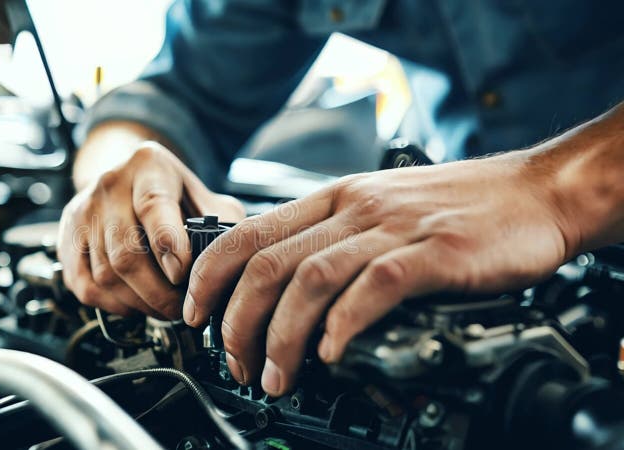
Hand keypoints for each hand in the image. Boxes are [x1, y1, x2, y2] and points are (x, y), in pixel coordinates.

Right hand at [58, 142, 243, 318]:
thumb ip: (221, 225)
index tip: (184, 274)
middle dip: (159, 292)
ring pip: (107, 275)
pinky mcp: (68, 241)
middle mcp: (109, 185)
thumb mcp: (203, 196)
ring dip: (140, 303)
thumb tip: (232, 263)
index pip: (153, 207)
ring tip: (164, 308)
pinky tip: (137, 303)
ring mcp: (83, 213)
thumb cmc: (171, 194)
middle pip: (127, 252)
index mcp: (148, 166)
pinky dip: (116, 305)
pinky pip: (87, 287)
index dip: (169, 246)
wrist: (127, 179)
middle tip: (182, 308)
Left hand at [184, 150, 575, 395]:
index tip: (193, 313)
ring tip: (274, 375)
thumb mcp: (380, 208)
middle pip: (268, 262)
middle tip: (234, 361)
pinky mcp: (435, 251)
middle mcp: (355, 209)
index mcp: (335, 199)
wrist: (537, 192)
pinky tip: (332, 352)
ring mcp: (393, 228)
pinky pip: (374, 287)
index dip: (209, 276)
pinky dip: (345, 323)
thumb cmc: (459, 206)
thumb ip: (333, 238)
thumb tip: (283, 280)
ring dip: (282, 335)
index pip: (249, 231)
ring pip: (310, 279)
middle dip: (237, 320)